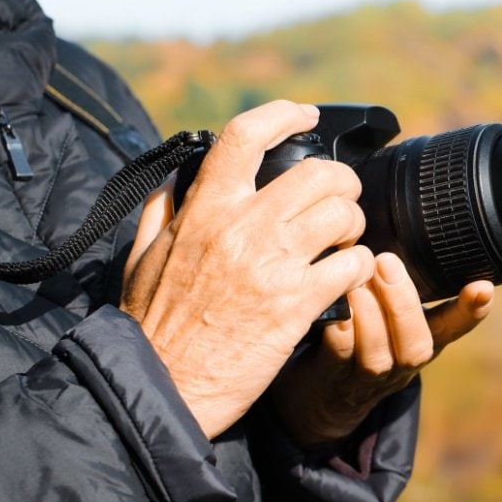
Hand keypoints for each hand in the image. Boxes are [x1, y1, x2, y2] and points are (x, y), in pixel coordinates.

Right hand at [120, 101, 374, 438]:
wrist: (164, 387)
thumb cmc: (153, 326)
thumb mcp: (141, 256)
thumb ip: (162, 209)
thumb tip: (179, 176)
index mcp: (202, 209)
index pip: (245, 136)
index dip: (283, 115)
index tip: (306, 116)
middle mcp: (240, 228)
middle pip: (317, 175)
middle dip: (343, 182)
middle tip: (343, 198)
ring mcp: (272, 265)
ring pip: (342, 215)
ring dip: (354, 225)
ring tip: (346, 240)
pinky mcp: (297, 305)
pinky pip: (352, 266)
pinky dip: (360, 268)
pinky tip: (350, 278)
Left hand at [269, 252, 493, 447]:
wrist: (323, 395)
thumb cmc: (359, 335)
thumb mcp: (386, 311)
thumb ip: (393, 279)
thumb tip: (396, 215)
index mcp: (422, 339)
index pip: (455, 326)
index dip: (471, 310)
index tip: (484, 287)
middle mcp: (401, 362)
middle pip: (418, 344)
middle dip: (404, 304)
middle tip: (386, 262)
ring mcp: (368, 377)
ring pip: (379, 355)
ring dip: (370, 315)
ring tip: (356, 280)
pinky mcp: (332, 380)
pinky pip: (338, 358)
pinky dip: (339, 331)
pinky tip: (334, 309)